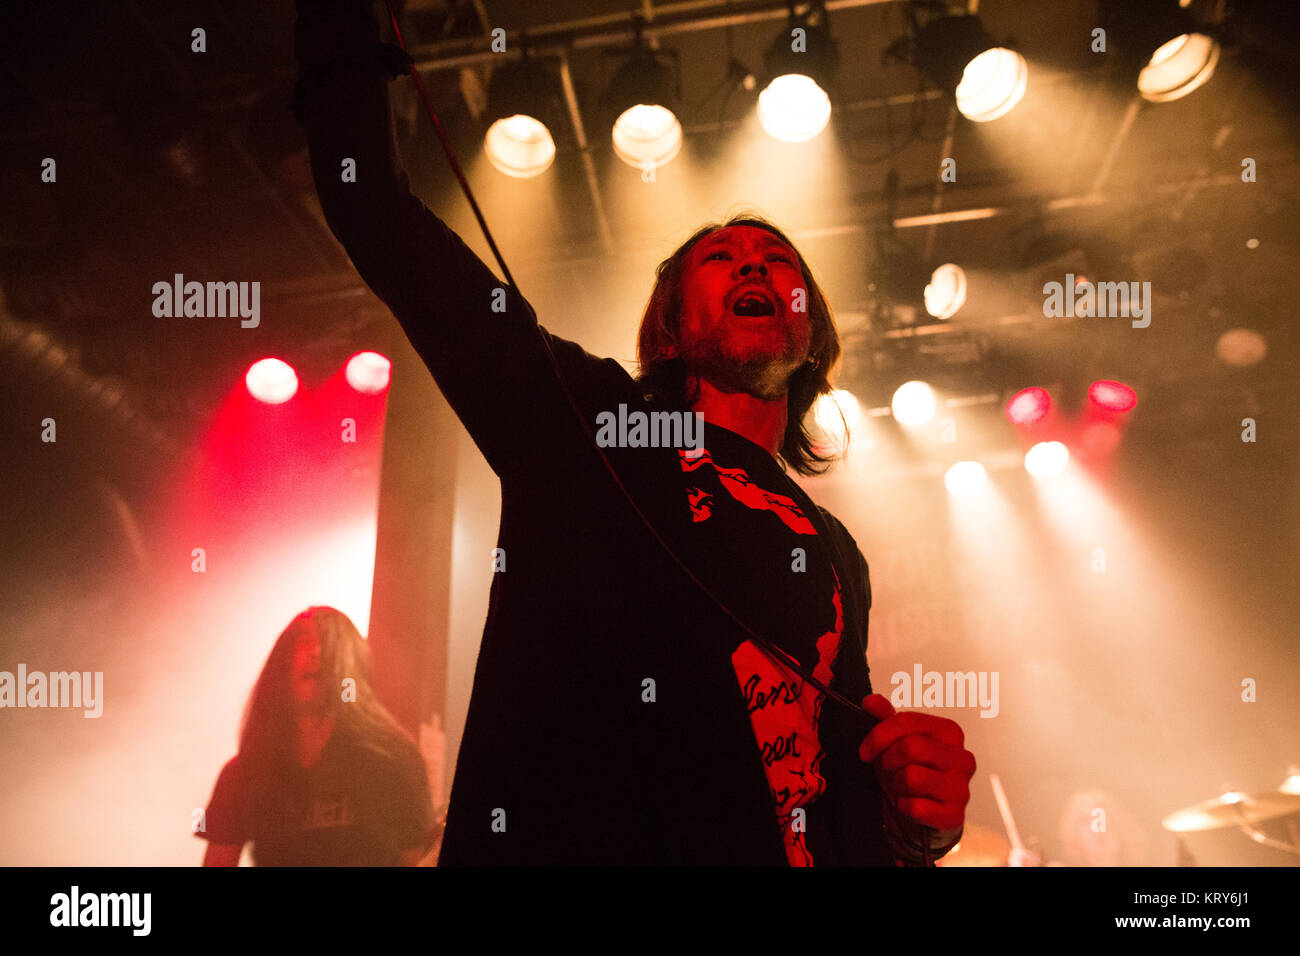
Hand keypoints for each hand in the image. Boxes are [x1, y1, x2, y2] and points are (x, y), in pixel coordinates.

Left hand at [857, 694, 975, 832]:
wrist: (922, 816)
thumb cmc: (912, 774)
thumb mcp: (896, 743)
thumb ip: (885, 718)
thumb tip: (871, 701)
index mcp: (950, 732)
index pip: (908, 721)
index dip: (878, 736)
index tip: (865, 751)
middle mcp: (963, 758)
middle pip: (909, 747)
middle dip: (888, 762)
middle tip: (889, 771)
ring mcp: (962, 788)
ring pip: (911, 777)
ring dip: (896, 785)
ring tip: (901, 788)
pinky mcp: (955, 815)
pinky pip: (915, 807)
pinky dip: (903, 807)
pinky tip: (910, 805)